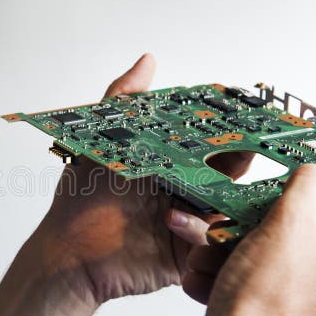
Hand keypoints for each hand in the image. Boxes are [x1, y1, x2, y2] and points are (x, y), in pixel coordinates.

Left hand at [27, 54, 244, 305]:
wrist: (70, 254)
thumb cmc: (81, 200)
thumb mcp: (102, 141)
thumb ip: (125, 100)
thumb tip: (148, 59)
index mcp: (168, 165)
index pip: (208, 143)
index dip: (226, 129)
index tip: (241, 114)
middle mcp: (182, 192)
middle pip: (226, 173)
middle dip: (238, 158)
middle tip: (245, 145)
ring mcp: (187, 225)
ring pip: (226, 207)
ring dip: (221, 195)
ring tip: (207, 184)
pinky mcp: (187, 256)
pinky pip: (211, 242)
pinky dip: (199, 229)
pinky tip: (171, 219)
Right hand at [180, 164, 315, 315]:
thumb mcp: (287, 228)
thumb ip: (309, 189)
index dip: (303, 209)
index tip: (277, 203)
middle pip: (307, 253)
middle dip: (256, 239)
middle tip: (230, 232)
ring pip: (282, 280)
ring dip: (239, 263)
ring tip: (207, 259)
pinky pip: (269, 308)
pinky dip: (240, 292)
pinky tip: (208, 283)